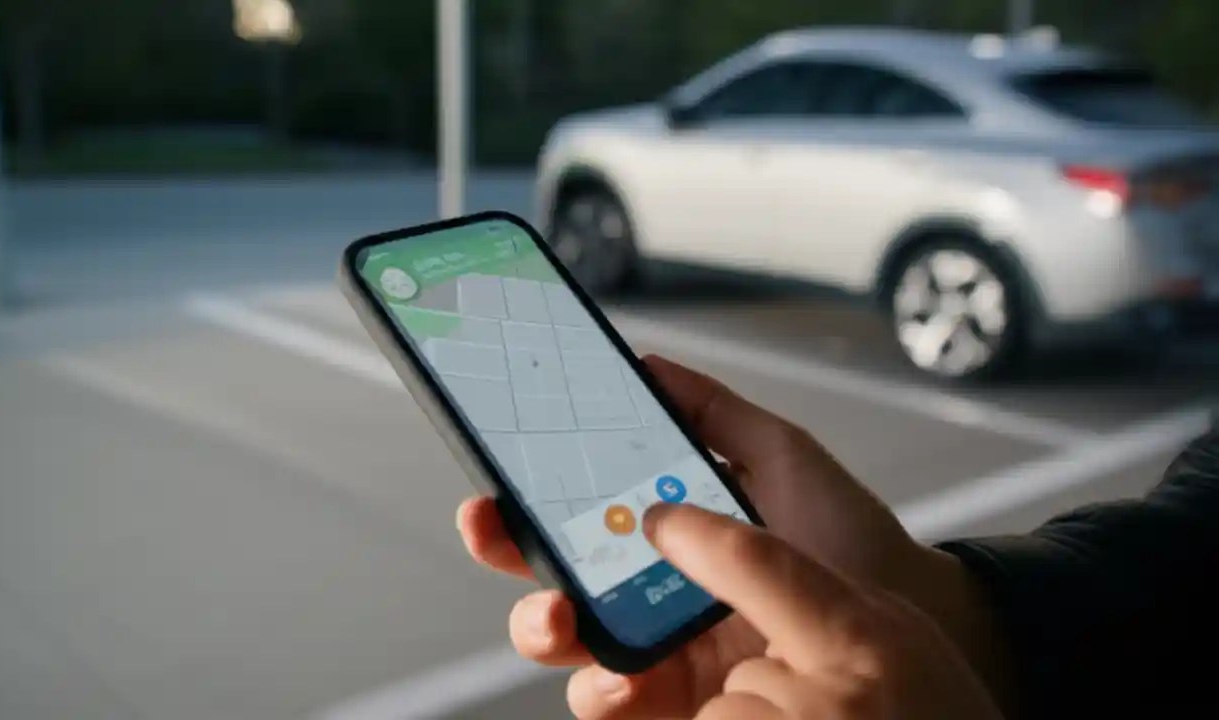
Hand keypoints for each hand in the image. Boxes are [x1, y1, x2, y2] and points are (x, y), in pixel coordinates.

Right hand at [457, 355, 954, 717]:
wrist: (911, 617)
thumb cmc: (850, 542)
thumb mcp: (784, 461)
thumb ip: (716, 414)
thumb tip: (650, 365)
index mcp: (662, 531)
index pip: (572, 515)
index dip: (523, 502)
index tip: (497, 483)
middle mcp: (647, 589)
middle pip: (551, 576)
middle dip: (507, 555)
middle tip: (494, 530)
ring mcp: (662, 649)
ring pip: (570, 647)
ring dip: (544, 628)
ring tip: (561, 615)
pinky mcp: (686, 702)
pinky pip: (620, 706)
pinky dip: (604, 695)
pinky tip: (620, 679)